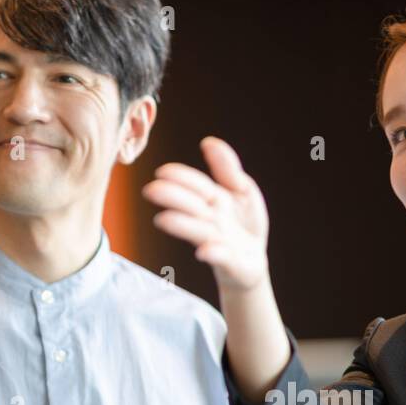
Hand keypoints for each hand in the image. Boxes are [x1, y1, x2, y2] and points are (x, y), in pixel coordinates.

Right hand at [142, 136, 269, 294]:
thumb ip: (228, 169)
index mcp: (214, 200)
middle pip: (192, 207)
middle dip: (174, 198)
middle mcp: (211, 221)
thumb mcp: (243, 191)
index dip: (182, 178)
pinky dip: (213, 254)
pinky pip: (222, 258)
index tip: (162, 172)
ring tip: (163, 220)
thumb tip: (208, 141)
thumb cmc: (244, 222)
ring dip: (182, 226)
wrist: (254, 260)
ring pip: (199, 232)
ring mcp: (219, 242)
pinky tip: (203, 251)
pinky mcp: (231, 263)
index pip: (197, 186)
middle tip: (151, 190)